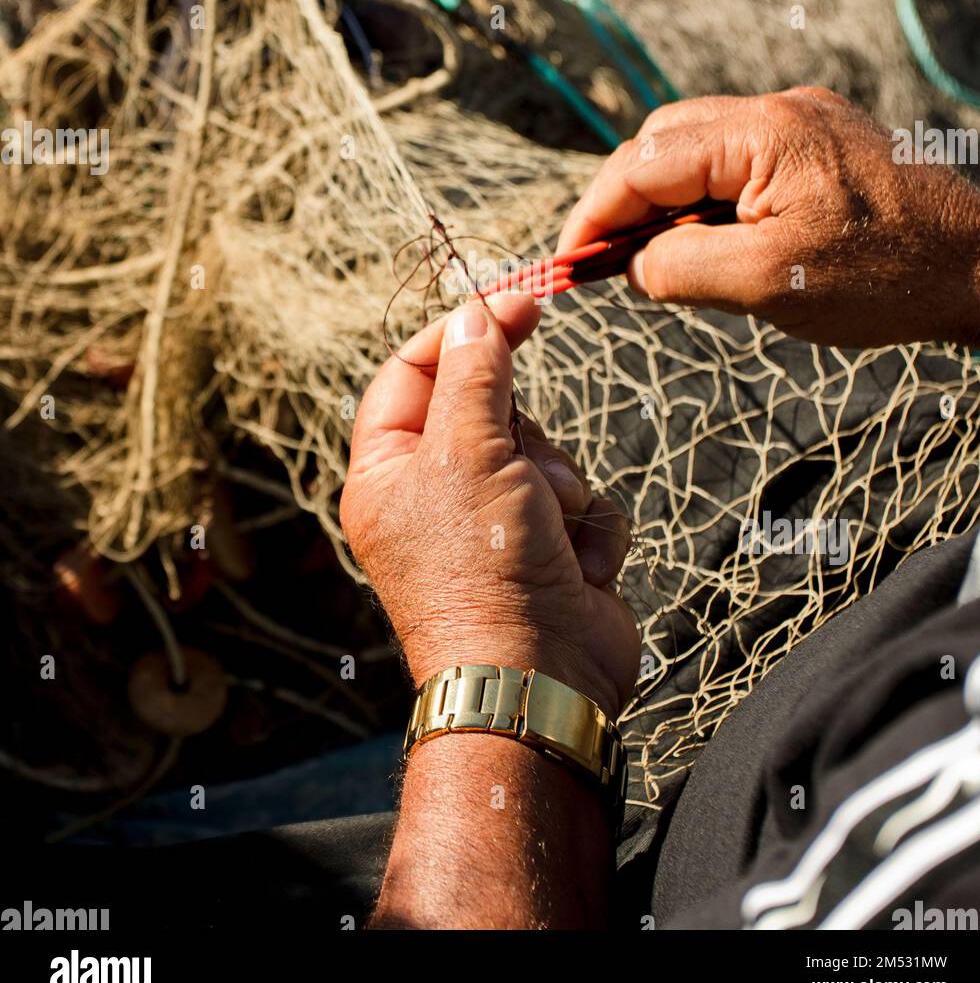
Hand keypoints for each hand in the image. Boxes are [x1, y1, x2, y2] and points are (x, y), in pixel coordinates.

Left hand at [341, 293, 639, 720]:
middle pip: (492, 409)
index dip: (464, 333)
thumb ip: (474, 374)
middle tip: (523, 474)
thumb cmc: (484, 570)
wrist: (540, 680)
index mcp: (388, 471)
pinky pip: (585, 501)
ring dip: (561, 487)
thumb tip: (473, 313)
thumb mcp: (469, 452)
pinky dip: (588, 529)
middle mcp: (435, 495)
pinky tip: (574, 569)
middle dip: (524, 437)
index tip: (520, 302)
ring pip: (548, 454)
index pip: (414, 372)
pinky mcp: (550, 551)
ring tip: (547, 531)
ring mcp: (495, 525)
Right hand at [557, 86, 979, 349]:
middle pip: (663, 142)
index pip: (643, 162)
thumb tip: (632, 263)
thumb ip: (681, 267)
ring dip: (667, 202)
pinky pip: (739, 159)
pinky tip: (717, 245)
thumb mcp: (766, 285)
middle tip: (608, 264)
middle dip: (625, 201)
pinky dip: (709, 199)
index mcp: (762, 133)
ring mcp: (803, 121)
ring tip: (664, 263)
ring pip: (698, 148)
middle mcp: (778, 109)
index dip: (593, 212)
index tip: (566, 261)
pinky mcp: (822, 142)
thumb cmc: (887, 277)